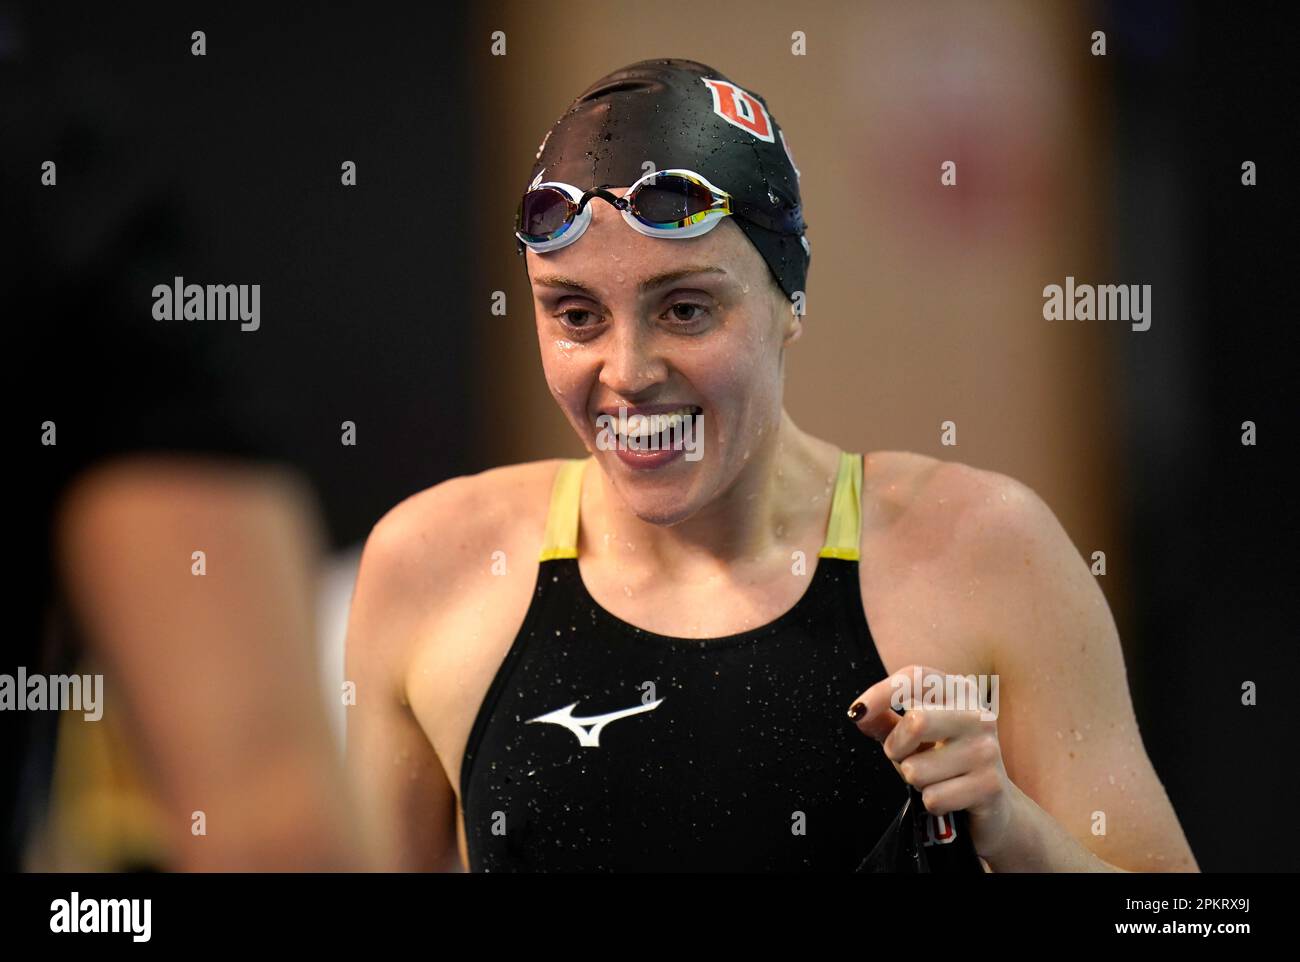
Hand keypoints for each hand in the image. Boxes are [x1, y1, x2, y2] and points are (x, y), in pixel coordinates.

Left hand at [847, 663, 1017, 860]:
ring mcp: (987, 750)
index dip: (882, 692)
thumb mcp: (915, 736)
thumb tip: (858, 713)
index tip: (857, 712)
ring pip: (916, 770)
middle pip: (916, 722)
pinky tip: (951, 797)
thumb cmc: (946, 763)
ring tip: (936, 778)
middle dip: (896, 748)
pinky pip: (932, 798)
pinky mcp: (990, 786)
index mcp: (960, 692)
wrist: (995, 804)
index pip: (917, 677)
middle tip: (905, 757)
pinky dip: (932, 803)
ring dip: (915, 781)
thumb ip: (885, 720)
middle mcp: (978, 715)